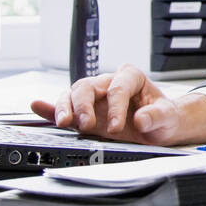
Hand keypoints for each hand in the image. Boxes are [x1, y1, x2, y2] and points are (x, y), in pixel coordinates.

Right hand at [30, 64, 205, 146]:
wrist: (160, 128)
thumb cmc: (164, 117)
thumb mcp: (168, 117)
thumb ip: (158, 115)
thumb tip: (142, 119)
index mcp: (131, 78)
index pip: (118, 87)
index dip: (116, 106)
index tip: (117, 126)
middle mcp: (109, 84)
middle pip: (88, 86)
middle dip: (85, 105)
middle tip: (88, 125)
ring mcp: (95, 99)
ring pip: (73, 95)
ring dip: (65, 107)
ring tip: (64, 122)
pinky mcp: (85, 114)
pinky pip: (65, 109)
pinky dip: (51, 109)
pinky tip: (37, 107)